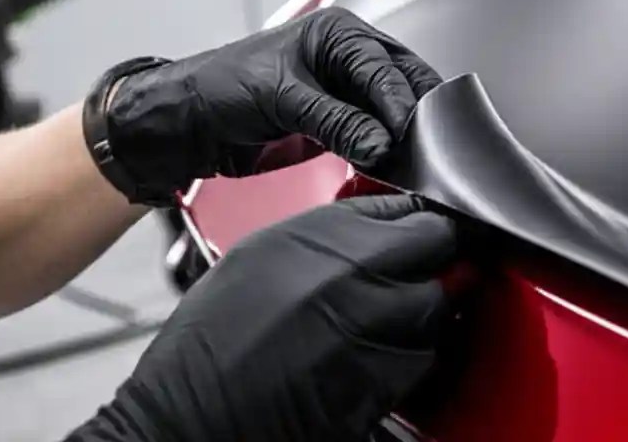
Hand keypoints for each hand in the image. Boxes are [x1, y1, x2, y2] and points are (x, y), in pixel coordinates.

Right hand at [67, 195, 459, 441]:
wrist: (191, 415)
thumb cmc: (211, 343)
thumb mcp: (259, 258)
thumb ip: (326, 238)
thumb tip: (379, 230)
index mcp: (318, 236)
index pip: (405, 211)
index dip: (416, 223)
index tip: (418, 233)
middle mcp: (349, 275)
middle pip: (436, 251)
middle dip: (434, 260)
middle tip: (418, 273)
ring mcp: (368, 329)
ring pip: (433, 308)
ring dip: (420, 314)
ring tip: (384, 324)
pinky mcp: (377, 382)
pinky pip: (419, 360)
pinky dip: (407, 359)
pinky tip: (373, 360)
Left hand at [83, 8, 441, 204]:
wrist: (189, 123)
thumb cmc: (223, 88)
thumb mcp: (284, 100)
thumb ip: (338, 122)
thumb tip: (382, 145)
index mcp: (338, 33)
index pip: (385, 67)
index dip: (401, 102)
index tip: (410, 134)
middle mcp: (348, 57)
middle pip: (400, 84)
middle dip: (412, 115)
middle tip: (424, 148)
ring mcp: (345, 91)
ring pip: (391, 112)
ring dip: (400, 135)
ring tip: (410, 161)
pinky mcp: (340, 122)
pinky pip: (373, 135)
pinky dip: (383, 150)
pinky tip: (390, 166)